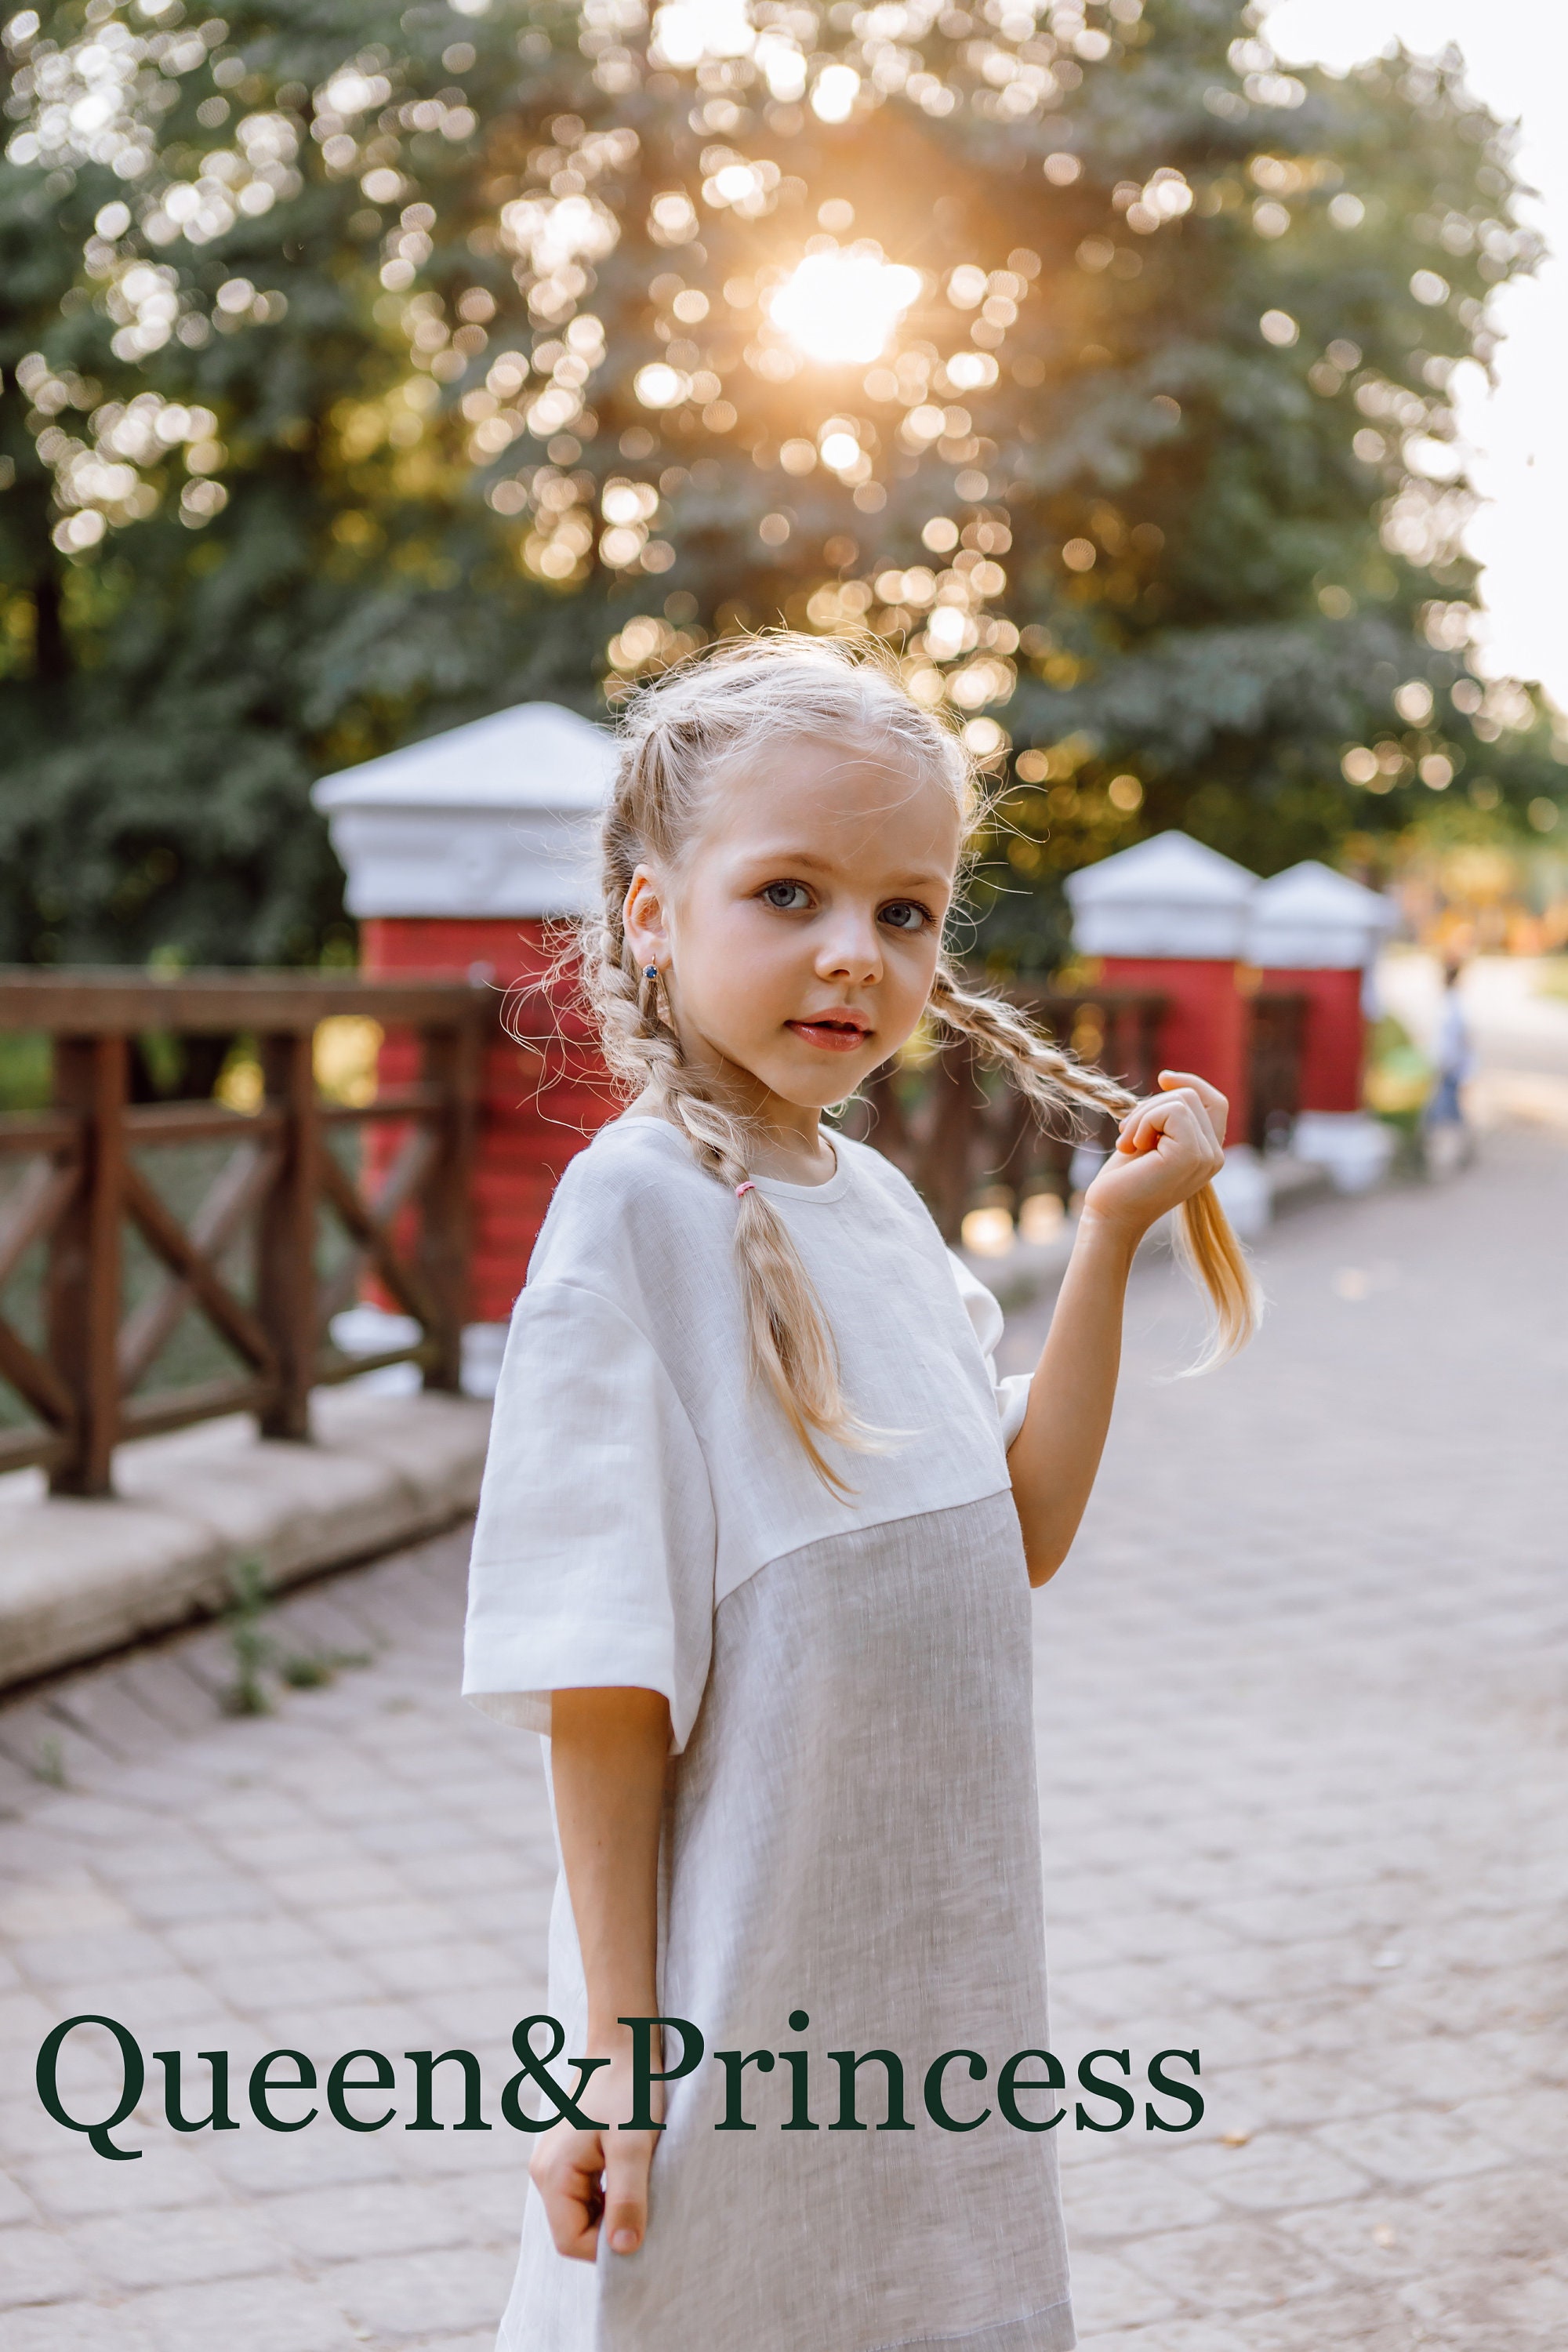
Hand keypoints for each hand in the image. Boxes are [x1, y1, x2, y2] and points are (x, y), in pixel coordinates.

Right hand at [528, 2037, 659, 2263]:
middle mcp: (544, 2171)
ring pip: (583, 2210)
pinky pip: (587, 2191)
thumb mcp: (634, 2146)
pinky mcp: (569, 2152)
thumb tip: (624, 2250)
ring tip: (642, 2187)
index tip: (642, 2230)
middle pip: (575, 2228)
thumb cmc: (631, 2087)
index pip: (571, 2241)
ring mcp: (554, 2161)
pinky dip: (610, 2193)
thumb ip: (627, 2198)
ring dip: (613, 2210)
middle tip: (647, 2208)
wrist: (626, 2039)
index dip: (606, 2248)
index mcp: (552, 2173)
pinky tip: (634, 2173)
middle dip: (610, 2228)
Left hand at [1080, 1069, 1226, 1240]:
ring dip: (1143, 1115)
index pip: (1216, 1103)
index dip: (1192, 1083)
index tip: (1162, 1078)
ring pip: (1181, 1100)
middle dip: (1150, 1107)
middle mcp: (1214, 1155)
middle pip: (1192, 1096)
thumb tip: (1170, 1081)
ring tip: (1128, 1144)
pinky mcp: (1192, 1154)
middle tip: (1127, 1136)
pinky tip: (1132, 1147)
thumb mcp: (1150, 1140)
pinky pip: (1172, 1110)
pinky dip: (1144, 1122)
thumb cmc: (1123, 1181)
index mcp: (1207, 1152)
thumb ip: (1168, 1118)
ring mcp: (1207, 1156)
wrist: (1109, 1216)